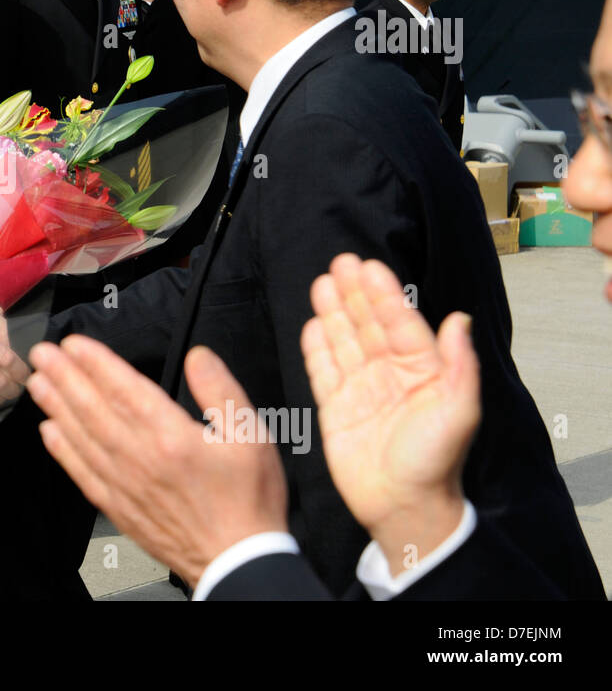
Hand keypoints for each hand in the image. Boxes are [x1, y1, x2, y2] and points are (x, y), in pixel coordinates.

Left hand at [27, 334, 286, 584]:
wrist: (238, 562)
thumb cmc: (248, 500)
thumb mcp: (251, 436)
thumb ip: (221, 390)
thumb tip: (198, 356)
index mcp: (172, 437)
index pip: (124, 389)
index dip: (96, 363)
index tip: (74, 344)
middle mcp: (141, 459)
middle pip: (94, 409)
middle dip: (65, 377)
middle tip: (42, 353)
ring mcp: (125, 485)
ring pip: (82, 438)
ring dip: (57, 407)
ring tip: (38, 383)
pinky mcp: (118, 507)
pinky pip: (82, 473)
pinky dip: (62, 451)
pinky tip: (48, 432)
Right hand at [300, 253, 477, 574]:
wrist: (402, 506)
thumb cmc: (435, 462)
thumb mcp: (459, 411)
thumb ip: (458, 365)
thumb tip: (459, 319)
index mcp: (422, 371)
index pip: (399, 322)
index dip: (383, 294)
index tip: (368, 266)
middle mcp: (390, 375)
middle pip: (368, 325)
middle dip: (354, 294)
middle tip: (340, 263)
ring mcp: (361, 390)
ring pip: (343, 342)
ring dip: (332, 313)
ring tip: (321, 283)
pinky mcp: (336, 409)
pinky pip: (323, 371)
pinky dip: (316, 348)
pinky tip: (311, 325)